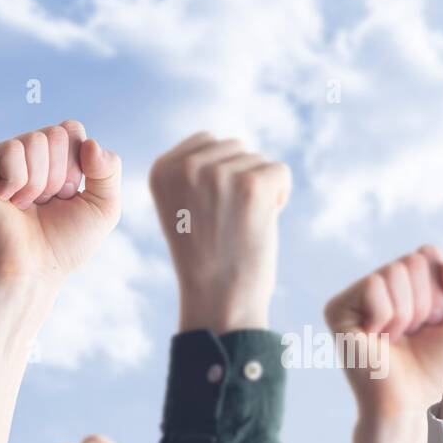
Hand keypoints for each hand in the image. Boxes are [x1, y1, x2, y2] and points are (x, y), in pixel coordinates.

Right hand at [0, 120, 121, 286]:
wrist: (32, 271)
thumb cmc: (65, 243)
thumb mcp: (104, 206)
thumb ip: (109, 169)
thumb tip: (88, 142)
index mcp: (51, 157)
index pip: (73, 129)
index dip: (80, 165)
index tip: (68, 196)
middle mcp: (24, 153)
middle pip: (57, 133)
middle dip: (61, 174)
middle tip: (46, 202)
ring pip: (36, 140)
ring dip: (41, 183)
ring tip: (28, 206)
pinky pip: (11, 150)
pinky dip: (19, 182)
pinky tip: (8, 202)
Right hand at [149, 132, 291, 333]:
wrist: (219, 301)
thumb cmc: (206, 259)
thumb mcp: (183, 208)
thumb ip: (196, 172)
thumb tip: (232, 145)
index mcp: (161, 170)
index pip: (205, 141)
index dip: (221, 173)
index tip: (212, 210)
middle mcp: (185, 167)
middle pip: (234, 147)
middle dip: (242, 178)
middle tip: (230, 221)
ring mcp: (218, 175)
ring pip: (258, 159)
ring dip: (260, 190)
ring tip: (242, 225)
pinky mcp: (251, 185)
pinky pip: (280, 171)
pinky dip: (280, 195)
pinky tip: (263, 221)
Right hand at [324, 245, 442, 417]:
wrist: (410, 404)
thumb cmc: (435, 369)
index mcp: (403, 286)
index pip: (427, 254)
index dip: (439, 289)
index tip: (433, 323)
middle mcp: (377, 286)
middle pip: (413, 260)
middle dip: (423, 302)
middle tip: (413, 335)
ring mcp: (355, 296)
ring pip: (394, 272)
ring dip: (406, 313)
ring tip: (397, 339)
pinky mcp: (337, 309)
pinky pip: (373, 286)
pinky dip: (386, 316)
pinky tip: (378, 339)